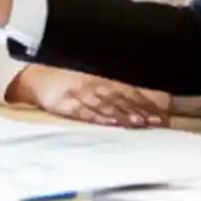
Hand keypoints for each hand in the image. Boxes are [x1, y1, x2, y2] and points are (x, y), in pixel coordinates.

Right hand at [6, 64, 171, 127]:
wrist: (38, 78)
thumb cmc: (69, 82)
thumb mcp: (93, 82)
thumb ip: (114, 93)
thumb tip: (142, 104)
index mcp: (104, 80)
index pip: (130, 92)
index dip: (147, 104)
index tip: (162, 116)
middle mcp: (95, 85)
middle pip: (122, 99)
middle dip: (140, 110)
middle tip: (157, 121)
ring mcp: (81, 94)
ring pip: (106, 105)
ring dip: (123, 113)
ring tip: (138, 122)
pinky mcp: (67, 104)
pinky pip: (85, 111)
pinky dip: (98, 116)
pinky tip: (110, 121)